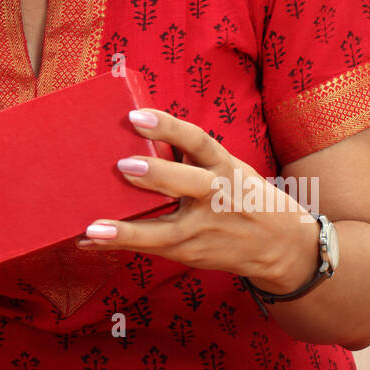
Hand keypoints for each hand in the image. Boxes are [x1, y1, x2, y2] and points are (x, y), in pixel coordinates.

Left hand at [75, 108, 318, 291]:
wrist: (279, 245)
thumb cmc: (242, 195)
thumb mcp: (227, 168)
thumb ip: (192, 156)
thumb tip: (139, 131)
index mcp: (224, 166)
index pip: (198, 141)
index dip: (169, 127)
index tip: (137, 116)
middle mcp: (216, 197)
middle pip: (188, 184)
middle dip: (157, 176)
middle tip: (122, 166)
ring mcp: (203, 229)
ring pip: (165, 231)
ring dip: (127, 231)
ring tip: (94, 228)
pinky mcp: (191, 253)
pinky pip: (152, 248)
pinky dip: (120, 244)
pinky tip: (90, 241)